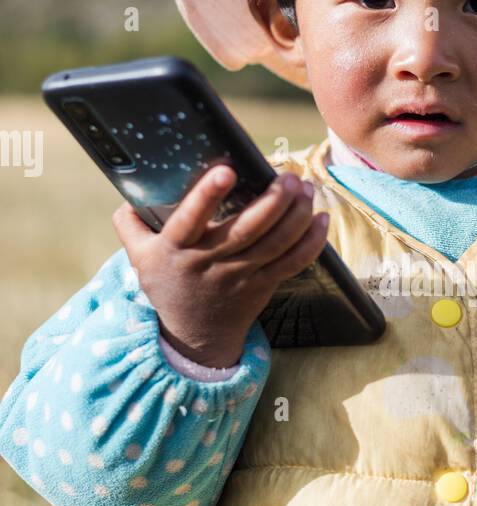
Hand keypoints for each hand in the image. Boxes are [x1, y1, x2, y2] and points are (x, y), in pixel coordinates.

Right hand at [111, 165, 329, 366]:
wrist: (193, 336)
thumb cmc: (168, 284)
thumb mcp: (139, 257)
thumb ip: (130, 224)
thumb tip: (127, 192)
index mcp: (178, 249)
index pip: (191, 220)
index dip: (207, 196)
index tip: (225, 170)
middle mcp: (211, 262)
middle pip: (246, 230)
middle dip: (272, 201)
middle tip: (287, 176)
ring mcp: (241, 275)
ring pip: (275, 244)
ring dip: (296, 215)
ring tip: (305, 187)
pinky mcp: (264, 285)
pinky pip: (293, 264)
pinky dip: (311, 243)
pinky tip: (321, 218)